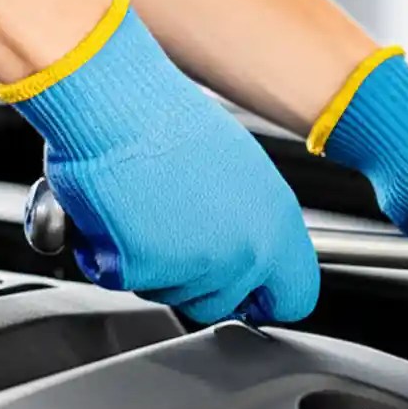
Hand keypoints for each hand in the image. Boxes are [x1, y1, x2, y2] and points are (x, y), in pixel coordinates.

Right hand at [0, 0, 318, 323]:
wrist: (118, 105)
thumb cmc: (169, 123)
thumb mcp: (242, 170)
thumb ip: (256, 223)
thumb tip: (256, 250)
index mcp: (278, 227)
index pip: (294, 298)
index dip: (267, 296)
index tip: (252, 291)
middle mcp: (243, 254)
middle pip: (222, 303)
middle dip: (197, 280)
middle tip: (177, 230)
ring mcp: (195, 268)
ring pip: (171, 295)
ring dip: (154, 266)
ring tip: (148, 209)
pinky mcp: (144, 271)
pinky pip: (125, 283)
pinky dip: (113, 257)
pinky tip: (121, 215)